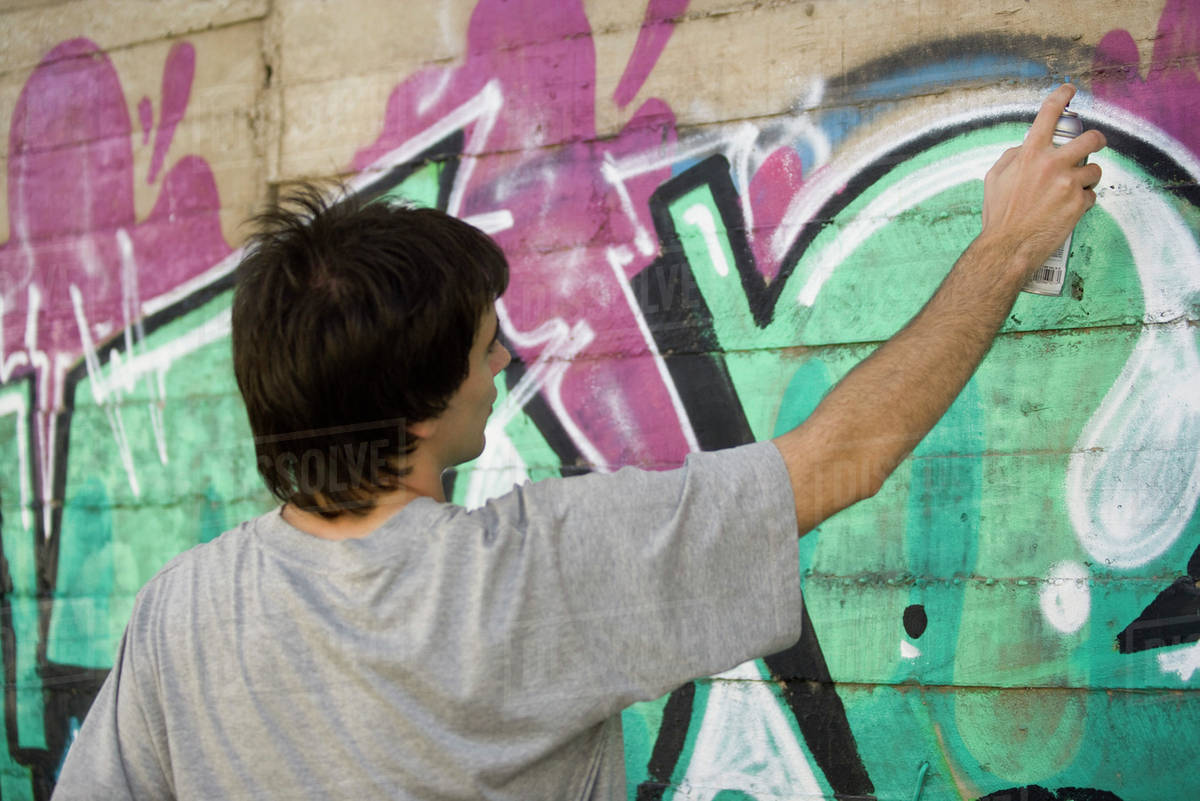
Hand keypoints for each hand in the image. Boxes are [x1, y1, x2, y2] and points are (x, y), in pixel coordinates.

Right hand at [981, 84, 1105, 275]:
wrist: (1007, 246)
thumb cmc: (998, 214)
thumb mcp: (994, 179)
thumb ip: (1011, 157)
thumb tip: (1025, 147)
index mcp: (1030, 154)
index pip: (1048, 114)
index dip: (1061, 96)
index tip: (1069, 90)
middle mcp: (1053, 164)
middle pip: (1091, 139)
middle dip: (1097, 139)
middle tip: (1096, 143)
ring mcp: (1068, 184)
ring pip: (1095, 171)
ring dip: (1087, 179)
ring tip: (1074, 190)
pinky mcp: (1079, 204)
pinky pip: (1090, 197)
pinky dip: (1081, 203)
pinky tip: (1068, 210)